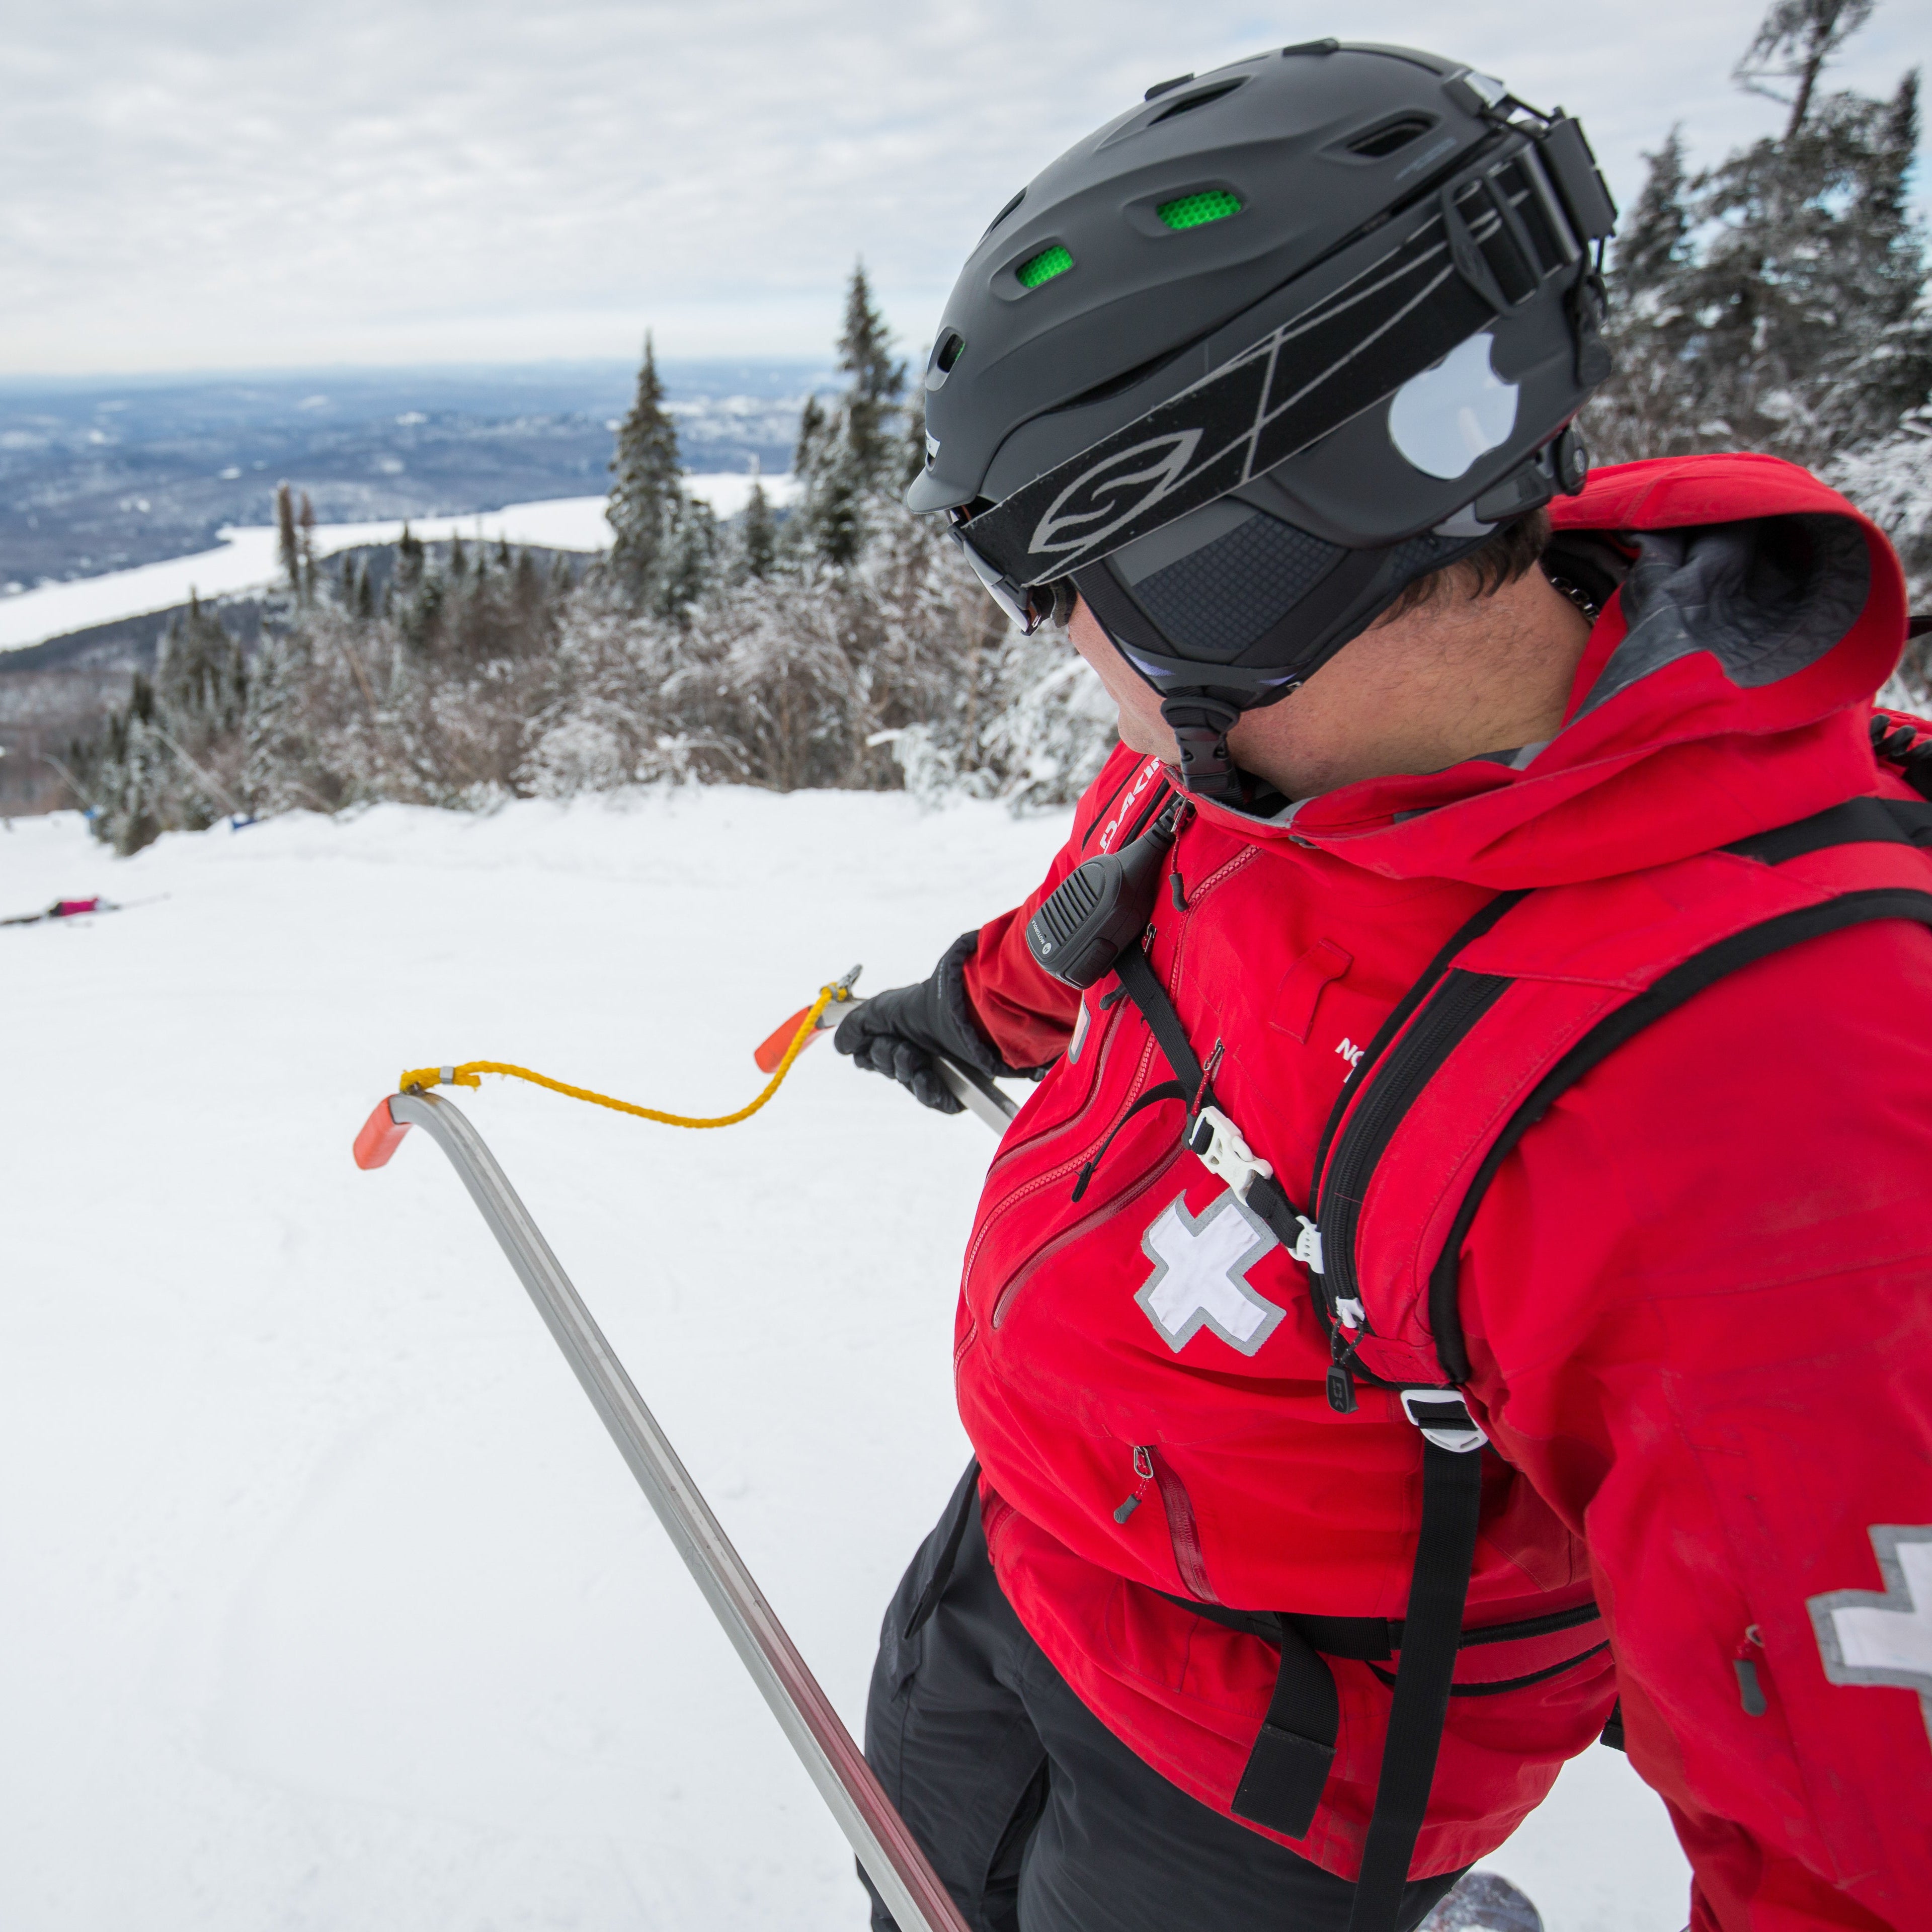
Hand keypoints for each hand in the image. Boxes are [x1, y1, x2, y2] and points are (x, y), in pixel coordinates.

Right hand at [834, 932, 1025, 1113]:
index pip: (876, 1057)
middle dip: (887, 1057)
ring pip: (908, 1083)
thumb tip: (841, 1046)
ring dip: (905, 1068)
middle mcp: (922, 1052)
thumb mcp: (879, 1010)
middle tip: (900, 1043)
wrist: (959, 1014)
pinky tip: (926, 1075)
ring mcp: (939, 1071)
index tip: (867, 1047)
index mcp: (905, 1034)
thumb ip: (855, 1027)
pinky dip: (925, 1089)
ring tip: (915, 1053)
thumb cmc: (923, 1007)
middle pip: (889, 1070)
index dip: (870, 1055)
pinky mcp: (955, 1091)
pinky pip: (932, 1100)